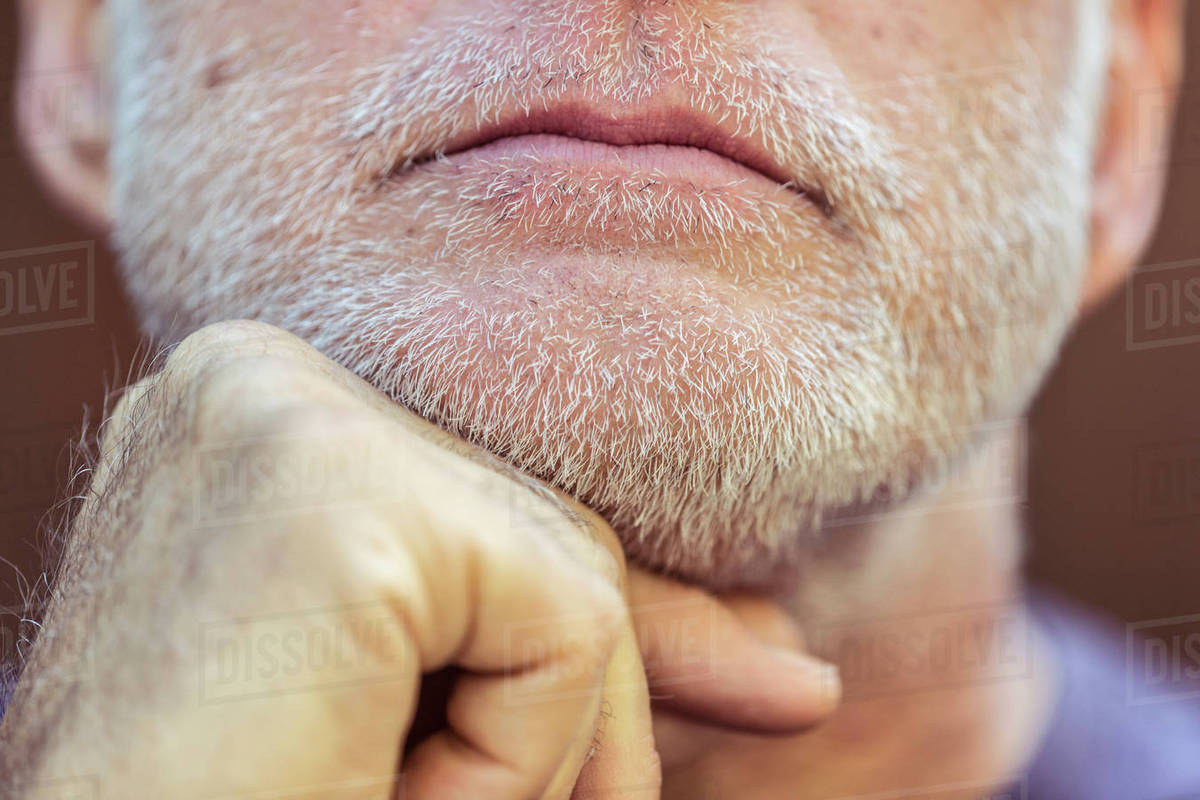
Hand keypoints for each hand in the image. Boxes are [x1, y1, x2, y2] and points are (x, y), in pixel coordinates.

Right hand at [0, 321, 838, 798]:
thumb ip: (576, 649)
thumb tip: (796, 662)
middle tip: (588, 759)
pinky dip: (524, 759)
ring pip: (574, 570)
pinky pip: (565, 619)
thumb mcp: (435, 705)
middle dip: (600, 690)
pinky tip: (387, 790)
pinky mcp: (338, 492)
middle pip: (545, 521)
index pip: (490, 490)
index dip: (608, 614)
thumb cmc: (240, 799)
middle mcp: (257, 373)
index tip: (771, 670)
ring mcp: (287, 411)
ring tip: (387, 793)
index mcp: (255, 412)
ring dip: (545, 746)